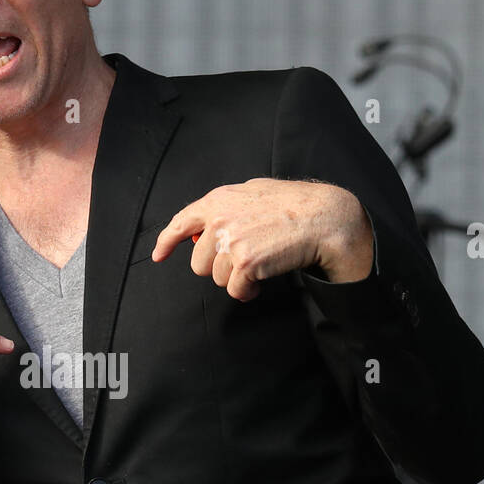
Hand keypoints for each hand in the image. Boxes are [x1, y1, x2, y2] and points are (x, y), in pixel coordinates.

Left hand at [150, 178, 373, 299]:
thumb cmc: (295, 205)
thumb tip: (206, 224)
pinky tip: (263, 278)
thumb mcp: (254, 192)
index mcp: (218, 201)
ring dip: (238, 278)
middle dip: (220, 267)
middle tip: (246, 257)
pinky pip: (236, 290)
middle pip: (200, 263)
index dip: (167, 242)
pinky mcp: (245, 263)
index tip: (159, 255)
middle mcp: (219, 220)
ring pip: (218, 278)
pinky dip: (249, 290)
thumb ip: (228, 207)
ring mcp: (230, 242)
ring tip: (261, 262)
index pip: (182, 222)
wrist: (323, 218)